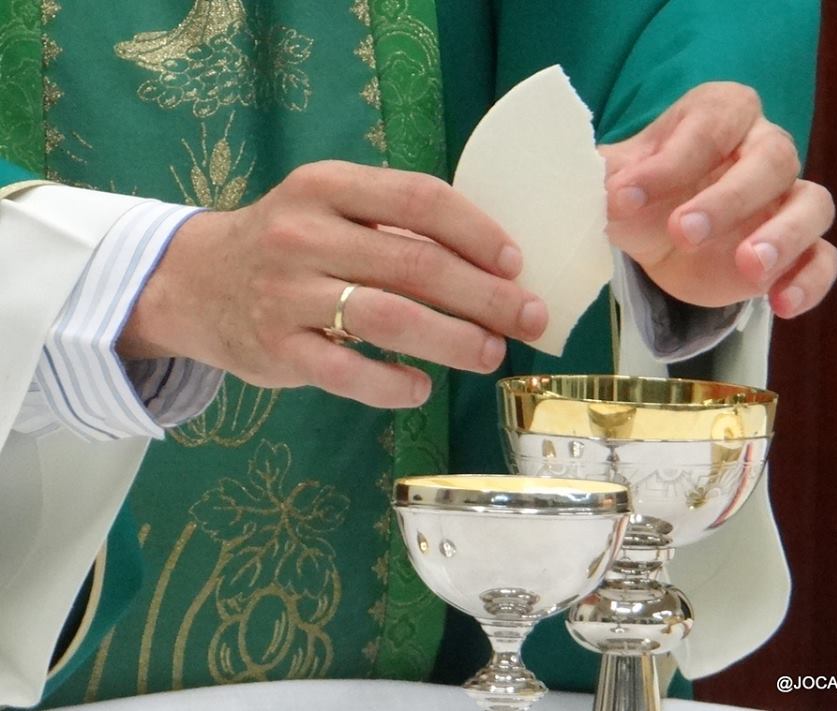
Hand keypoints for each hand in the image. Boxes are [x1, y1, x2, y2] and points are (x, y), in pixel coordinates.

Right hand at [119, 161, 547, 407]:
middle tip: (530, 319)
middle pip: (415, 264)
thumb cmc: (284, 243)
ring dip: (452, 339)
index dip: (478, 231)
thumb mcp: (327, 208)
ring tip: (491, 353)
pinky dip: (393, 384)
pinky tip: (421, 387)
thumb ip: (391, 222)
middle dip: (486, 295)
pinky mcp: (275, 350)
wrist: (192, 282)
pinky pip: (346, 372)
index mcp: (327, 187)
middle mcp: (304, 234)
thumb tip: (489, 260)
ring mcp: (286, 294)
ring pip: (388, 318)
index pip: (420, 199)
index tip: (516, 262)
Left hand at [602, 82, 836, 317]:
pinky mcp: (797, 250)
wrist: (655, 238)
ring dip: (784, 236)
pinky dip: (810, 281)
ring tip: (749, 268)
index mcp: (718, 115)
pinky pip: (823, 259)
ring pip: (812, 205)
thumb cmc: (641, 195)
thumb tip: (589, 185)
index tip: (625, 196)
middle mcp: (763, 148)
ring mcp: (787, 199)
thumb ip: (605, 178)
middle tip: (683, 232)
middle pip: (773, 159)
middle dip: (728, 198)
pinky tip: (780, 304)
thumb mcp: (615, 183)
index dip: (672, 161)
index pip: (710, 124)